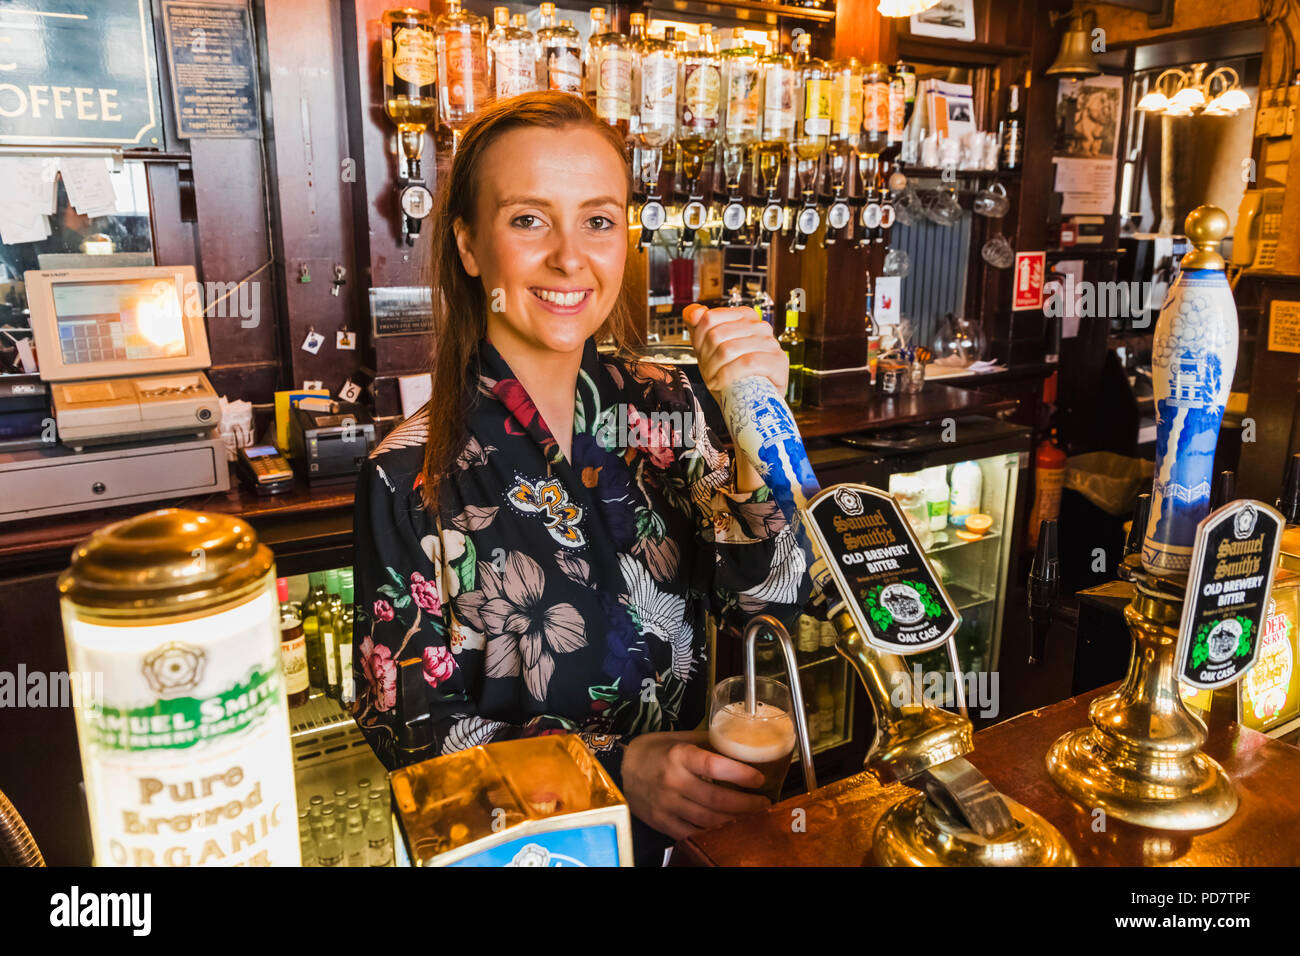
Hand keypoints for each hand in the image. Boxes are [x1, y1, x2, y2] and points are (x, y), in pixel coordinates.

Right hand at [621, 731, 770, 840]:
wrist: (620, 770)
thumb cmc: (653, 751)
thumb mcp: (678, 738)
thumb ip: (707, 742)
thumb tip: (738, 743)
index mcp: (679, 755)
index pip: (715, 766)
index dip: (740, 774)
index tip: (759, 778)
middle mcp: (673, 782)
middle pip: (716, 798)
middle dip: (746, 803)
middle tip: (763, 802)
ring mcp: (667, 805)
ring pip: (708, 820)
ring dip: (734, 820)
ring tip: (751, 816)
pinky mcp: (662, 823)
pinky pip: (693, 833)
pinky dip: (712, 833)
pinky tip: (726, 828)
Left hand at [683, 303, 787, 409]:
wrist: (750, 402)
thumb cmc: (731, 374)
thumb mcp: (710, 350)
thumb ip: (699, 327)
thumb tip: (693, 312)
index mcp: (745, 316)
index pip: (710, 318)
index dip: (699, 341)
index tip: (702, 356)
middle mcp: (760, 326)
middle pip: (717, 335)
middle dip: (706, 358)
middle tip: (709, 374)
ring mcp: (771, 343)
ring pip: (729, 349)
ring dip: (715, 370)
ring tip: (715, 381)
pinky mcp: (778, 362)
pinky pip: (747, 363)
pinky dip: (728, 376)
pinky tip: (723, 385)